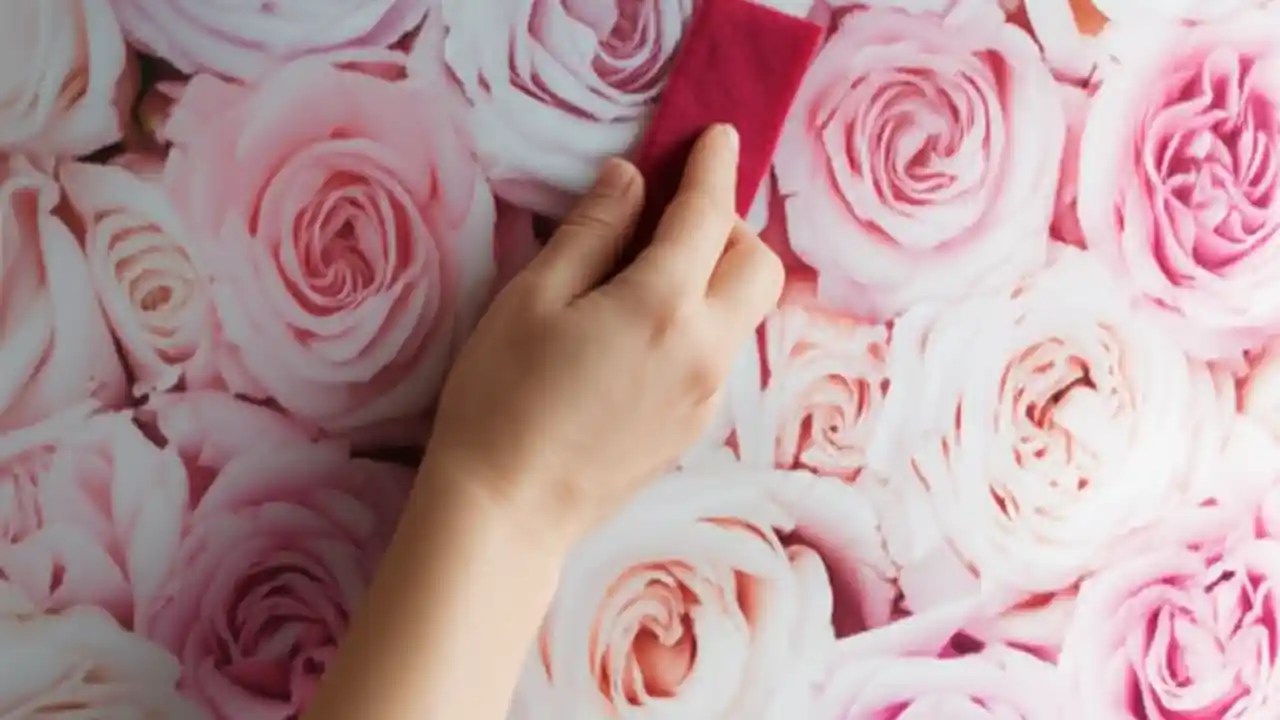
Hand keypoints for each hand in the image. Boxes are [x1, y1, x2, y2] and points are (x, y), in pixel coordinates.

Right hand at [424, 124, 783, 547]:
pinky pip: (722, 351)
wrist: (509, 511)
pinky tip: (647, 328)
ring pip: (745, 311)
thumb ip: (592, 231)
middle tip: (672, 218)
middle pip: (758, 265)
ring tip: (653, 272)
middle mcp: (705, 349)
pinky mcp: (697, 426)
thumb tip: (630, 181)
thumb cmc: (502, 399)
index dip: (713, 167)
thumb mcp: (532, 299)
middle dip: (729, 227)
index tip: (715, 135)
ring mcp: (708, 394)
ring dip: (720, 275)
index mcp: (663, 306)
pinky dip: (705, 318)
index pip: (708, 215)